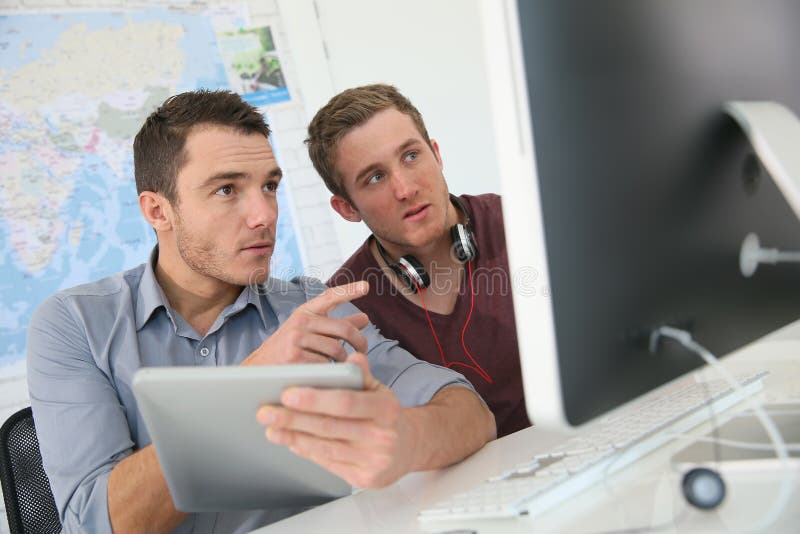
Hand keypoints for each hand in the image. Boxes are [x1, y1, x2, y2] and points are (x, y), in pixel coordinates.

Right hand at [242, 281, 369, 365]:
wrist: (258, 369)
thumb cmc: (288, 349)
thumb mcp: (308, 331)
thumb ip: (335, 325)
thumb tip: (364, 319)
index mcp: (305, 312)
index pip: (330, 297)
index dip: (349, 290)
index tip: (366, 286)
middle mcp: (301, 322)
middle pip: (344, 329)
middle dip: (360, 342)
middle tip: (364, 351)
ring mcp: (297, 339)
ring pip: (338, 350)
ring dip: (346, 361)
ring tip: (346, 366)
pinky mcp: (295, 358)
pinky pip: (326, 365)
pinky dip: (332, 371)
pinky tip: (330, 374)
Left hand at [256, 352, 416, 487]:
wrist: (409, 447)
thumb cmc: (386, 415)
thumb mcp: (380, 391)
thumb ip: (362, 376)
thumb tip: (353, 359)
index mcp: (386, 409)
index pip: (345, 402)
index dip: (315, 399)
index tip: (287, 393)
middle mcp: (382, 436)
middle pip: (330, 426)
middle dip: (293, 419)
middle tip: (266, 411)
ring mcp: (373, 460)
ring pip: (325, 447)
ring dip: (294, 437)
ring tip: (271, 427)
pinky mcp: (364, 479)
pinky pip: (328, 463)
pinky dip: (306, 451)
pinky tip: (290, 441)